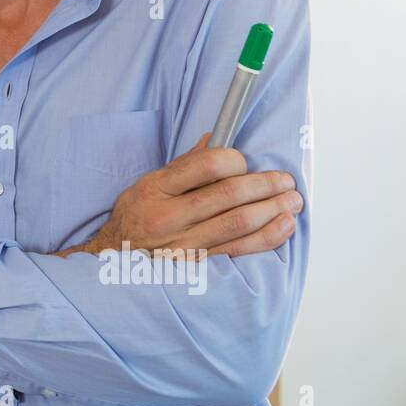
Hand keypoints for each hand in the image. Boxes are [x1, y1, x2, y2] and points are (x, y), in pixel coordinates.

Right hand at [56, 131, 302, 258]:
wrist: (113, 260)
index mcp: (156, 189)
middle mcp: (168, 217)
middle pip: (228, 196)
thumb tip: (214, 139)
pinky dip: (267, 237)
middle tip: (286, 181)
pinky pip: (239, 251)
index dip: (235, 160)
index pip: (205, 166)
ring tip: (292, 201)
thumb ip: (183, 165)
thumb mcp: (147, 184)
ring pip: (239, 224)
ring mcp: (183, 244)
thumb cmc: (135, 217)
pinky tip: (283, 226)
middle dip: (265, 185)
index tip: (247, 162)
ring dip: (273, 210)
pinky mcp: (196, 266)